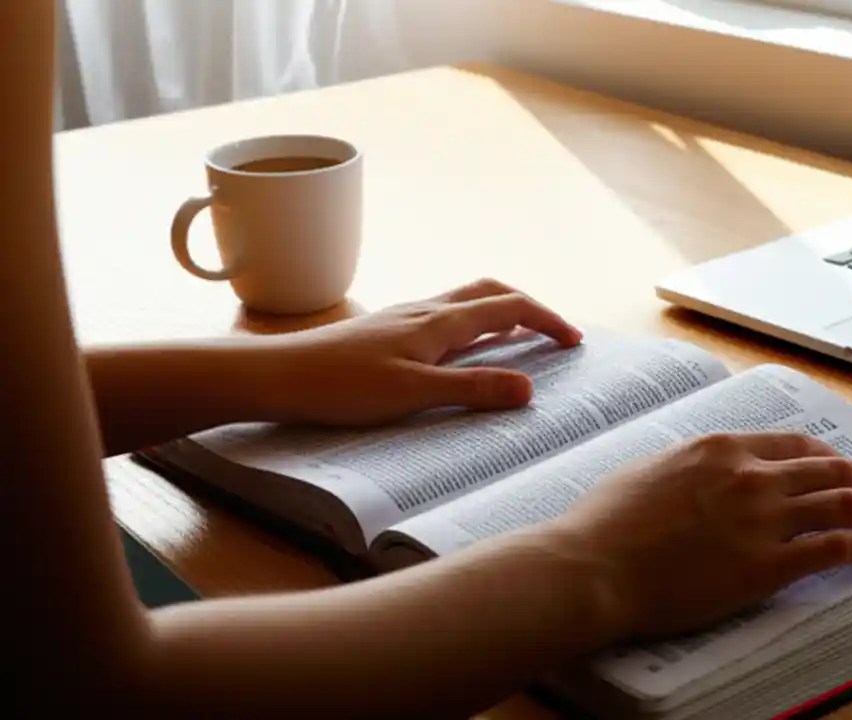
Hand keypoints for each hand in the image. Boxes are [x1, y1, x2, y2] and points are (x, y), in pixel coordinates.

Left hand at [258, 278, 581, 425]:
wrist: (276, 376)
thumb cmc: (340, 386)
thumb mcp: (413, 394)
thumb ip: (472, 390)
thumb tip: (530, 388)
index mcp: (440, 322)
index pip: (509, 307)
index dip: (547, 319)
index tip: (574, 341)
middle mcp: (426, 310)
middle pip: (490, 292)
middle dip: (528, 307)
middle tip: (552, 333)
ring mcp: (404, 317)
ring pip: (465, 300)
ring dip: (498, 311)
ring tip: (516, 339)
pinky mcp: (385, 331)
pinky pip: (443, 316)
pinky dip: (470, 324)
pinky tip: (459, 351)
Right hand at [548, 432, 851, 642]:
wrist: (594, 565)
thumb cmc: (606, 523)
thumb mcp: (648, 471)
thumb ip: (689, 468)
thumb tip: (701, 474)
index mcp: (721, 449)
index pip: (793, 445)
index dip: (828, 455)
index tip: (845, 461)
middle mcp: (750, 475)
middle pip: (829, 469)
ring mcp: (762, 519)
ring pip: (843, 502)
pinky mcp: (766, 564)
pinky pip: (834, 547)